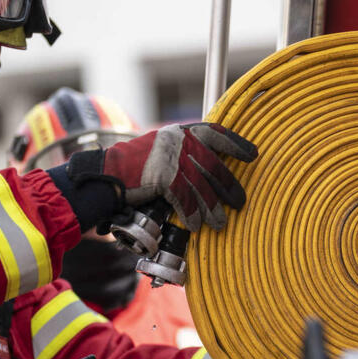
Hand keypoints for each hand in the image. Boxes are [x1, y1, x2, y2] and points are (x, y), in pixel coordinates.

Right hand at [72, 122, 257, 231]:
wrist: (104, 175)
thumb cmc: (132, 168)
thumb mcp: (159, 152)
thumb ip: (183, 156)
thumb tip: (209, 173)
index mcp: (180, 132)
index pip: (215, 133)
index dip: (236, 144)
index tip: (253, 155)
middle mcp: (178, 141)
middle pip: (213, 165)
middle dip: (229, 186)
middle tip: (240, 201)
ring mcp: (171, 158)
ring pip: (201, 186)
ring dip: (212, 208)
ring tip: (220, 223)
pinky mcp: (163, 176)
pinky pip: (185, 199)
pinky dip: (192, 214)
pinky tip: (197, 226)